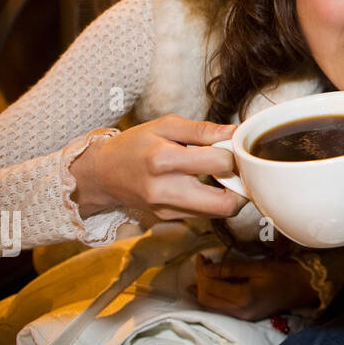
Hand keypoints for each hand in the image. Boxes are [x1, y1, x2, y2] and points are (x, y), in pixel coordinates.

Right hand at [69, 114, 245, 220]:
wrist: (102, 174)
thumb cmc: (134, 145)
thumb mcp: (165, 125)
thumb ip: (201, 129)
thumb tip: (233, 132)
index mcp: (164, 160)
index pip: (220, 163)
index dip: (233, 153)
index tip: (231, 146)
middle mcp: (166, 190)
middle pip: (226, 204)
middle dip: (241, 186)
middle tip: (236, 169)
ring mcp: (167, 209)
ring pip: (219, 213)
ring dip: (229, 194)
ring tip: (220, 174)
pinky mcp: (169, 218)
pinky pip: (204, 213)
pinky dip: (212, 199)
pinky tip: (203, 183)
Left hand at [190, 254, 318, 320]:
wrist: (303, 288)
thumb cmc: (284, 274)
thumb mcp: (258, 267)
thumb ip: (230, 269)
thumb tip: (206, 268)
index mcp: (243, 298)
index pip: (210, 287)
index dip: (201, 271)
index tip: (200, 257)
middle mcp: (239, 311)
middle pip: (206, 299)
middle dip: (199, 281)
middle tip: (202, 264)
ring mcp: (242, 316)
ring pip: (211, 306)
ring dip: (203, 290)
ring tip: (201, 274)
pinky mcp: (245, 316)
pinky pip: (220, 308)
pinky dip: (212, 296)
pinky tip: (209, 287)